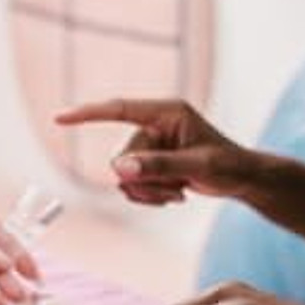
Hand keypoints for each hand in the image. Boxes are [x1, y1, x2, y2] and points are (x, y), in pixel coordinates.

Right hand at [55, 98, 257, 205]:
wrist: (244, 179)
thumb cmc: (229, 166)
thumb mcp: (197, 167)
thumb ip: (157, 166)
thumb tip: (117, 168)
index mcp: (166, 112)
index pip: (119, 109)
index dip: (88, 113)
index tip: (60, 118)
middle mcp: (156, 124)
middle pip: (123, 154)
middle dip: (144, 179)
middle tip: (174, 191)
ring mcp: (153, 143)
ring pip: (126, 173)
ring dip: (148, 190)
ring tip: (178, 193)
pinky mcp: (153, 161)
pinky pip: (133, 182)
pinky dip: (150, 195)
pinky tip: (175, 195)